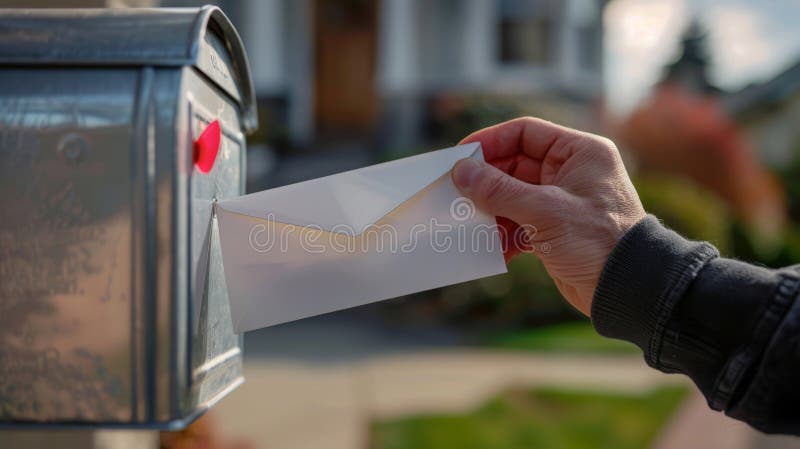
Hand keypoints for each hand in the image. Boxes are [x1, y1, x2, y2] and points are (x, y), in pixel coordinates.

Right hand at [452, 117, 645, 315]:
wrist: (627, 290)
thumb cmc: (597, 241)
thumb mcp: (544, 210)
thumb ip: (499, 190)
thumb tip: (461, 172)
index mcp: (579, 153)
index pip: (525, 133)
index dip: (490, 141)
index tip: (460, 156)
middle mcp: (571, 173)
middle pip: (514, 166)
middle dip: (485, 182)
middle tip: (455, 194)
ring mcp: (561, 203)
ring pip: (512, 197)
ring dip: (490, 210)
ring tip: (467, 222)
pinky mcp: (555, 231)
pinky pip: (519, 224)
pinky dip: (503, 234)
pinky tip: (489, 247)